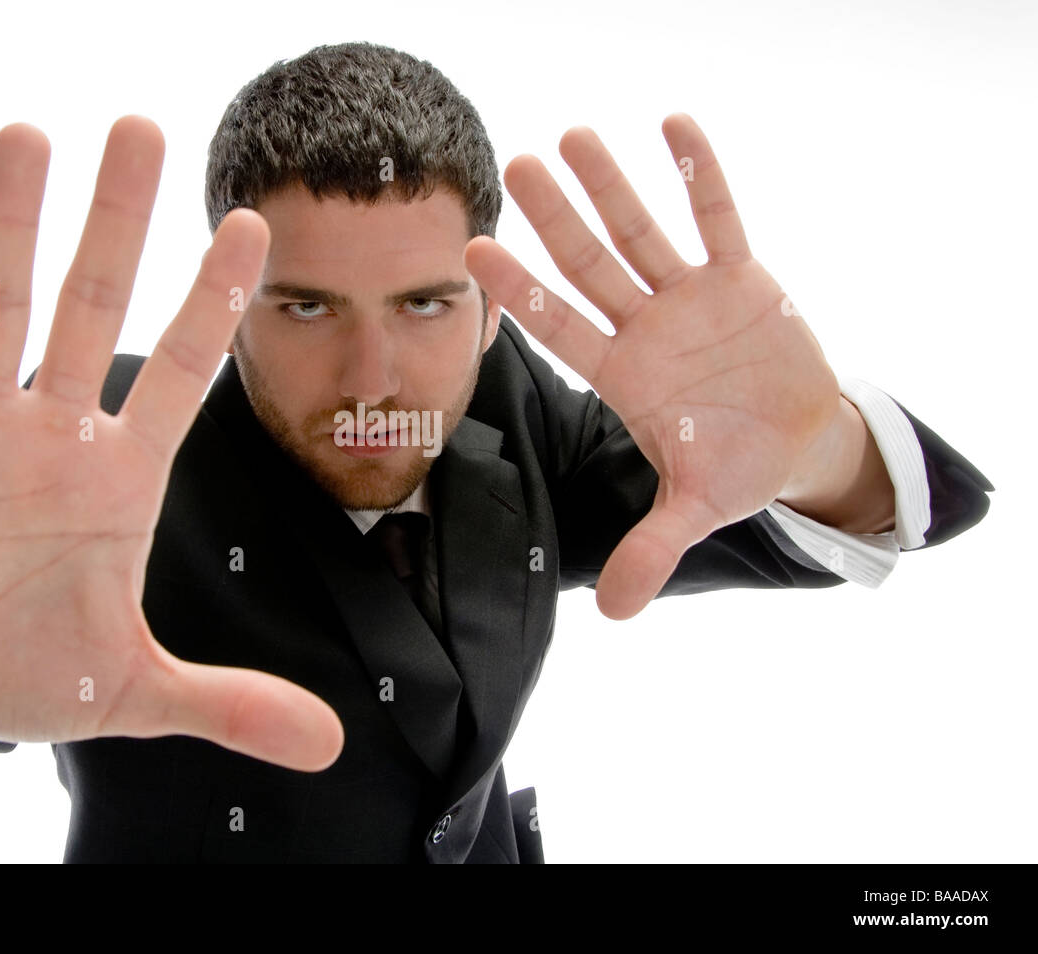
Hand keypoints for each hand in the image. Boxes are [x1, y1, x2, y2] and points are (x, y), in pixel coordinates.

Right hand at [0, 117, 342, 767]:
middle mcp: (55, 430)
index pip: (184, 372)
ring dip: (10, 224)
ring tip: (29, 133)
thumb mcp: (134, 692)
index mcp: (122, 477)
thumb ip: (229, 702)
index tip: (253, 227)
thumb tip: (331, 745)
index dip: (216, 303)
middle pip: (94, 309)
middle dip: (117, 224)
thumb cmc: (31, 669)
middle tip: (140, 129)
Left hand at [465, 114, 842, 620]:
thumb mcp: (696, 509)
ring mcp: (691, 297)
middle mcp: (646, 327)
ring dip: (614, 186)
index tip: (475, 255)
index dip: (522, 294)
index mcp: (623, 376)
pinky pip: (720, 218)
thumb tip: (616, 618)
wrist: (797, 442)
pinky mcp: (744, 277)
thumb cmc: (734, 469)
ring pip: (643, 232)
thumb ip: (652, 548)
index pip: (561, 328)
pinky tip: (675, 125)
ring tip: (574, 134)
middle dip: (558, 221)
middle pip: (593, 266)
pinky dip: (702, 176)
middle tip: (515, 167)